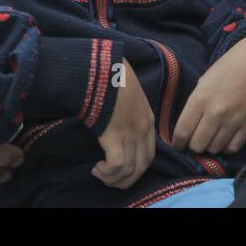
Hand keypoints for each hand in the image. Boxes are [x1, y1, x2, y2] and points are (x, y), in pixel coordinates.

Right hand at [92, 58, 155, 188]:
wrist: (102, 66)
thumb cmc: (111, 75)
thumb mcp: (129, 93)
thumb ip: (129, 109)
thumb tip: (117, 119)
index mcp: (147, 119)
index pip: (149, 155)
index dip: (136, 167)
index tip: (121, 168)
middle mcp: (142, 129)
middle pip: (142, 168)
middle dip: (126, 180)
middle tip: (110, 178)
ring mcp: (129, 132)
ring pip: (129, 171)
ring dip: (113, 178)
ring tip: (99, 172)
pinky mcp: (114, 135)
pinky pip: (116, 165)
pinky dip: (107, 172)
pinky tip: (96, 167)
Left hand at [172, 37, 245, 155]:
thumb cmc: (226, 68)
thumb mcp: (203, 81)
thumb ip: (195, 104)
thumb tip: (187, 127)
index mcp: (200, 99)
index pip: (183, 132)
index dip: (178, 143)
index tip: (178, 144)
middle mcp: (216, 112)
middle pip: (197, 145)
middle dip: (193, 145)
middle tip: (195, 139)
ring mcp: (233, 120)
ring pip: (214, 149)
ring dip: (209, 146)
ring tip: (210, 137)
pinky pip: (232, 148)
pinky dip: (225, 147)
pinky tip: (223, 139)